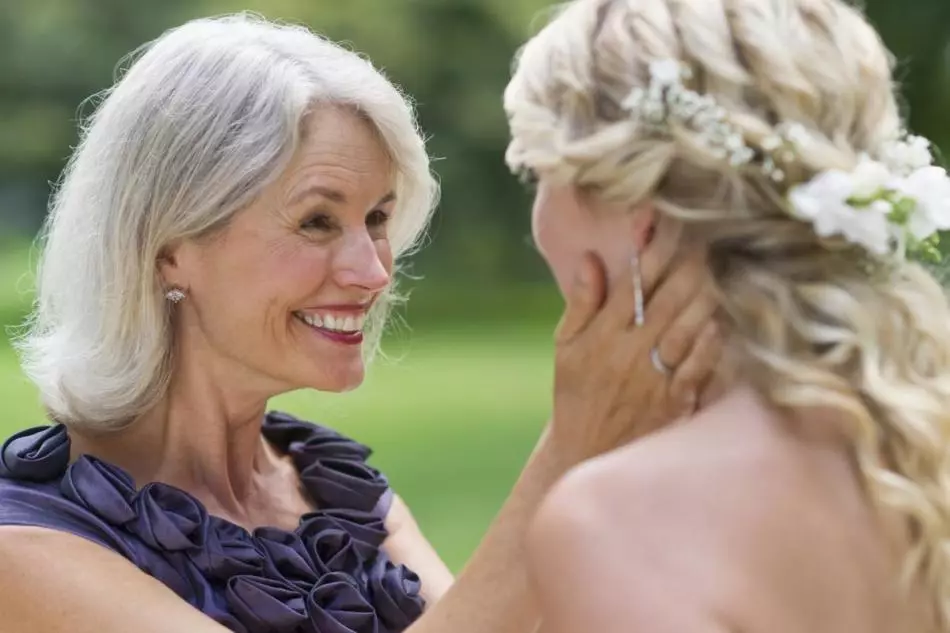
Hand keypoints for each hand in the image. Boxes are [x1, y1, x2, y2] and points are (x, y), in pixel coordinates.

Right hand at [548, 218, 722, 464]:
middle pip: (668, 298)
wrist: (586, 451)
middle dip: (691, 263)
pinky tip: (727, 315)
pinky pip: (702, 362)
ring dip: (709, 293)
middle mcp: (629, 352)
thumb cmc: (577, 392)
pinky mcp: (676, 400)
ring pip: (689, 325)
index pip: (633, 282)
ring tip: (724, 266)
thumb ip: (581, 302)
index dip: (654, 250)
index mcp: (600, 335)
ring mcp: (655, 377)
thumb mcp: (565, 346)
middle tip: (712, 236)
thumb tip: (592, 259)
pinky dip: (716, 337)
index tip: (671, 224)